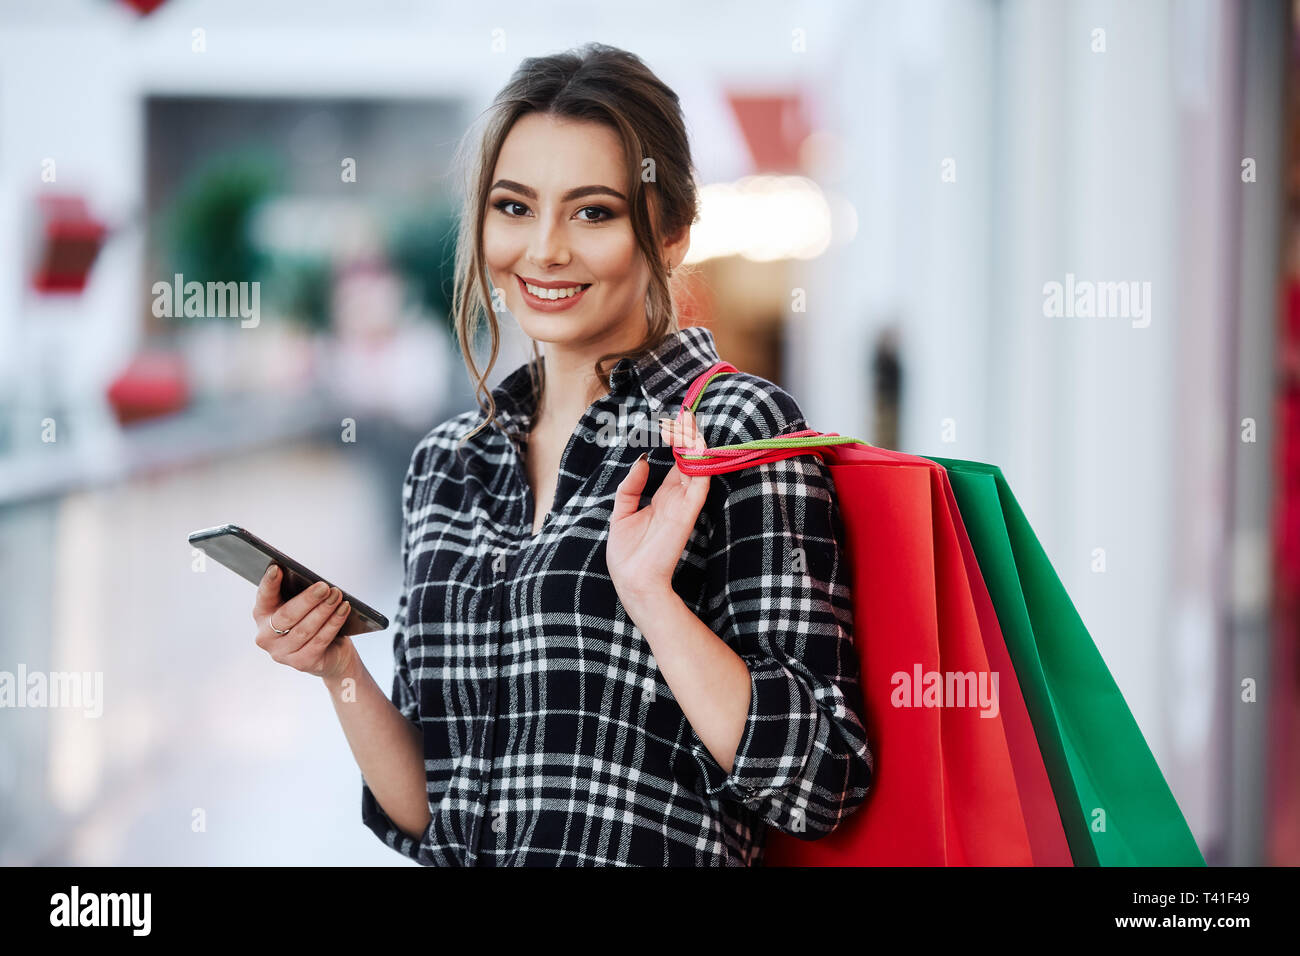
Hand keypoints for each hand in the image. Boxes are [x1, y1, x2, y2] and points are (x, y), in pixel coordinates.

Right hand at [252, 565, 357, 681]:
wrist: (331, 653)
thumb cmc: (313, 621)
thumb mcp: (303, 606)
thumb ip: (299, 593)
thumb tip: (312, 581)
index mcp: (263, 615)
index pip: (264, 597)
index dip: (269, 583)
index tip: (277, 568)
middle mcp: (266, 636)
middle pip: (287, 616)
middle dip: (308, 599)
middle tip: (324, 587)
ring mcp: (282, 652)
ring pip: (305, 629)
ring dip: (324, 611)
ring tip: (337, 596)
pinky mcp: (301, 663)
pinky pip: (319, 641)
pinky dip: (333, 623)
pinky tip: (343, 610)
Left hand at [607, 408, 710, 609]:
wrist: (633, 582)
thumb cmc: (627, 555)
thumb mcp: (621, 514)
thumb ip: (630, 488)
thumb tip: (640, 462)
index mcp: (662, 500)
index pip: (676, 467)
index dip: (677, 445)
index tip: (675, 425)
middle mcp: (676, 500)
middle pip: (688, 462)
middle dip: (688, 439)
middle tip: (687, 415)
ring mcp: (683, 506)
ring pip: (696, 469)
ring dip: (696, 447)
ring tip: (693, 423)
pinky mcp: (686, 514)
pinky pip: (698, 486)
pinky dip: (701, 467)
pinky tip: (698, 448)